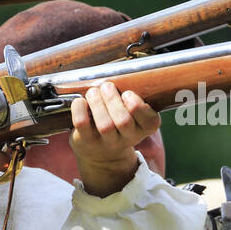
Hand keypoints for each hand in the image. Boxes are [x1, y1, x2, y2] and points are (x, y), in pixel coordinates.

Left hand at [69, 82, 160, 196]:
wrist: (102, 156)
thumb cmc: (119, 126)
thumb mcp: (133, 115)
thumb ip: (132, 98)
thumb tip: (121, 73)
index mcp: (143, 129)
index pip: (150, 122)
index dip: (138, 105)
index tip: (127, 94)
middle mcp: (127, 138)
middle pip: (124, 121)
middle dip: (113, 99)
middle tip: (107, 86)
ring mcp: (106, 142)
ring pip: (105, 125)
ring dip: (97, 102)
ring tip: (94, 92)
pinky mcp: (86, 141)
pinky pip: (82, 124)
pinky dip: (79, 108)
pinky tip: (80, 101)